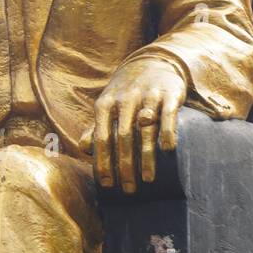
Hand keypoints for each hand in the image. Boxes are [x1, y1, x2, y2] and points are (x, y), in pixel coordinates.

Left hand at [83, 57, 186, 193]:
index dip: (103, 161)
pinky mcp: (169, 93)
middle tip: (129, 189)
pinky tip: (168, 150)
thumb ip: (96, 127)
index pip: (102, 137)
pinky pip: (168, 114)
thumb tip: (83, 149)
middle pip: (123, 137)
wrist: (152, 62)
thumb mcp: (107, 106)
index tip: (107, 184)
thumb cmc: (126, 93)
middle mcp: (125, 99)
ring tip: (148, 179)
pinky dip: (167, 132)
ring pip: (146, 129)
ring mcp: (148, 95)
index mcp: (105, 104)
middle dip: (125, 165)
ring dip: (146, 156)